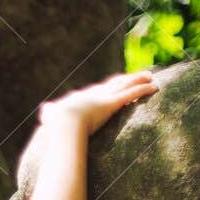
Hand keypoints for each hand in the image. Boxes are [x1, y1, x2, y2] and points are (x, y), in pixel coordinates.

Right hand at [38, 70, 157, 135]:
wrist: (61, 124)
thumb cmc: (54, 124)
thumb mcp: (49, 117)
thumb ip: (49, 114)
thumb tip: (44, 110)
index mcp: (81, 98)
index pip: (97, 91)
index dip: (106, 88)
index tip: (114, 85)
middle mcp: (94, 94)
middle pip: (113, 83)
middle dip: (124, 79)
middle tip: (135, 76)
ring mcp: (103, 98)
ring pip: (124, 84)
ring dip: (138, 78)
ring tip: (150, 75)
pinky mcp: (111, 104)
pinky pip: (131, 93)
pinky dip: (143, 89)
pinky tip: (154, 85)